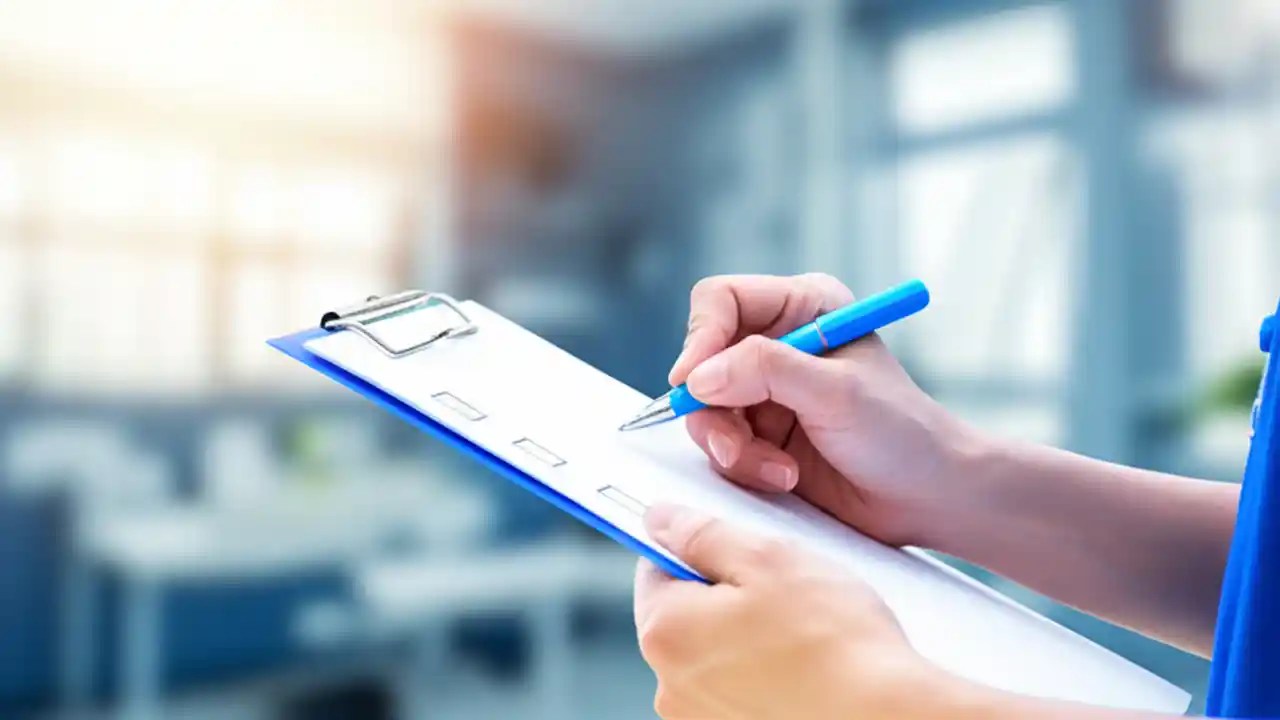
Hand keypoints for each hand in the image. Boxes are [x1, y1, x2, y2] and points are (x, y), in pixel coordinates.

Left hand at [634, 504, 967, 719]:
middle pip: (683, 613)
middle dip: (724, 592)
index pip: (655, 567)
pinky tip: (802, 662)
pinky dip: (762, 672)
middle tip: (779, 585)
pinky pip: (737, 686)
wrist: (885, 714)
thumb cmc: (833, 641)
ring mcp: (701, 717)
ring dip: (745, 634)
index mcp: (665, 632)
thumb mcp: (765, 557)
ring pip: (713, 652)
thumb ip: (702, 533)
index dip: (696, 546)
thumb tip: (661, 520)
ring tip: (800, 628)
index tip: (733, 544)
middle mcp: (670, 685)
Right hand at [669, 273, 983, 547]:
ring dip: (734, 448)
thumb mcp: (835, 392)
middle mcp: (778, 344)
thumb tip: (699, 377)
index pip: (722, 300)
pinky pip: (719, 447)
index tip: (692, 382)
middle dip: (716, 410)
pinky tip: (786, 477)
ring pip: (704, 411)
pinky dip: (745, 467)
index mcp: (804, 307)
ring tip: (780, 471)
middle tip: (736, 443)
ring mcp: (764, 393)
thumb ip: (766, 370)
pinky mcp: (759, 437)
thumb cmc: (901, 433)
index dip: (701, 337)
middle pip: (702, 361)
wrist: (926, 497)